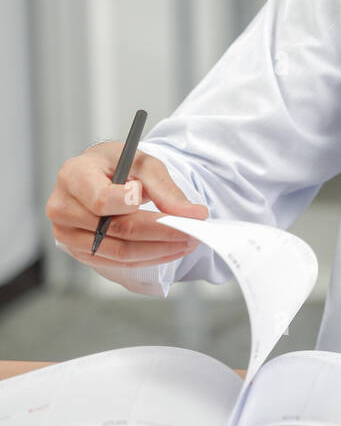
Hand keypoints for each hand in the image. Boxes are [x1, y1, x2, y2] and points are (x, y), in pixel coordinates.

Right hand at [46, 142, 207, 268]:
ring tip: (188, 242)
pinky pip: (117, 262)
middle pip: (116, 229)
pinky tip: (169, 250)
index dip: (132, 205)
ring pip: (119, 252)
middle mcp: (63, 206)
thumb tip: (191, 214)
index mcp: (74, 175)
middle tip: (193, 231)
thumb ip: (165, 188)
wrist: (99, 176)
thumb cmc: (116, 165)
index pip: (101, 199)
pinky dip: (147, 258)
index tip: (165, 208)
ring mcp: (67, 234)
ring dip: (159, 250)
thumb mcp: (142, 163)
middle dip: (161, 233)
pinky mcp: (79, 252)